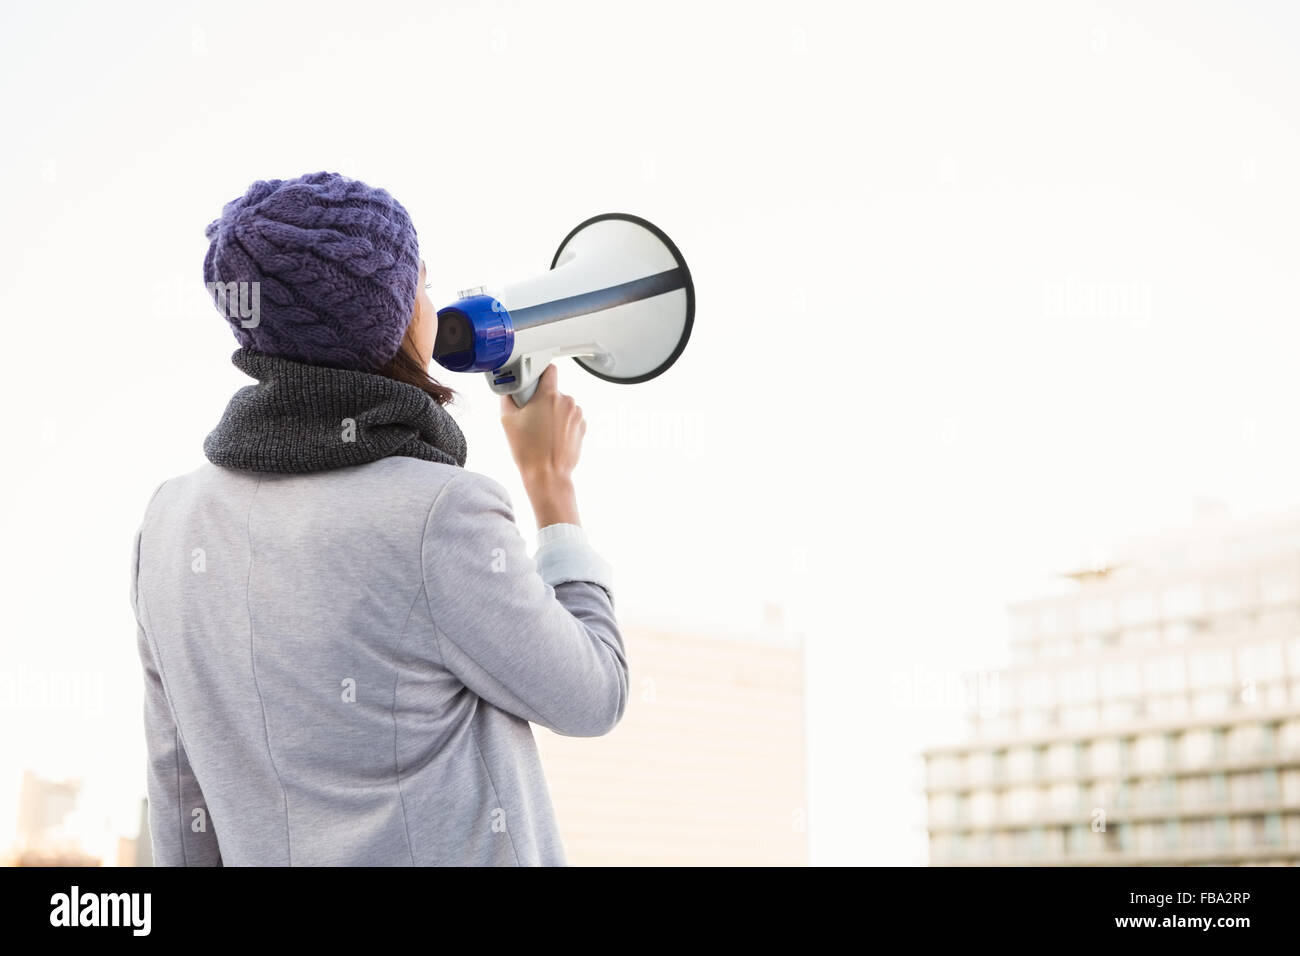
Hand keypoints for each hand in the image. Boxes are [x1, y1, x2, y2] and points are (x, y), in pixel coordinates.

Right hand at [500, 364, 583, 526]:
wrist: (547, 474)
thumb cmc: (528, 450)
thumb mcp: (507, 420)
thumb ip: (507, 397)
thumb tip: (508, 388)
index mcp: (548, 396)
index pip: (549, 369)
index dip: (540, 371)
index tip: (533, 379)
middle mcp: (566, 401)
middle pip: (553, 390)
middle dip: (542, 399)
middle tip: (531, 415)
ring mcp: (577, 414)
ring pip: (562, 405)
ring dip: (553, 412)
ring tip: (541, 430)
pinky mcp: (582, 427)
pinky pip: (570, 417)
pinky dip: (562, 423)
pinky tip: (552, 436)